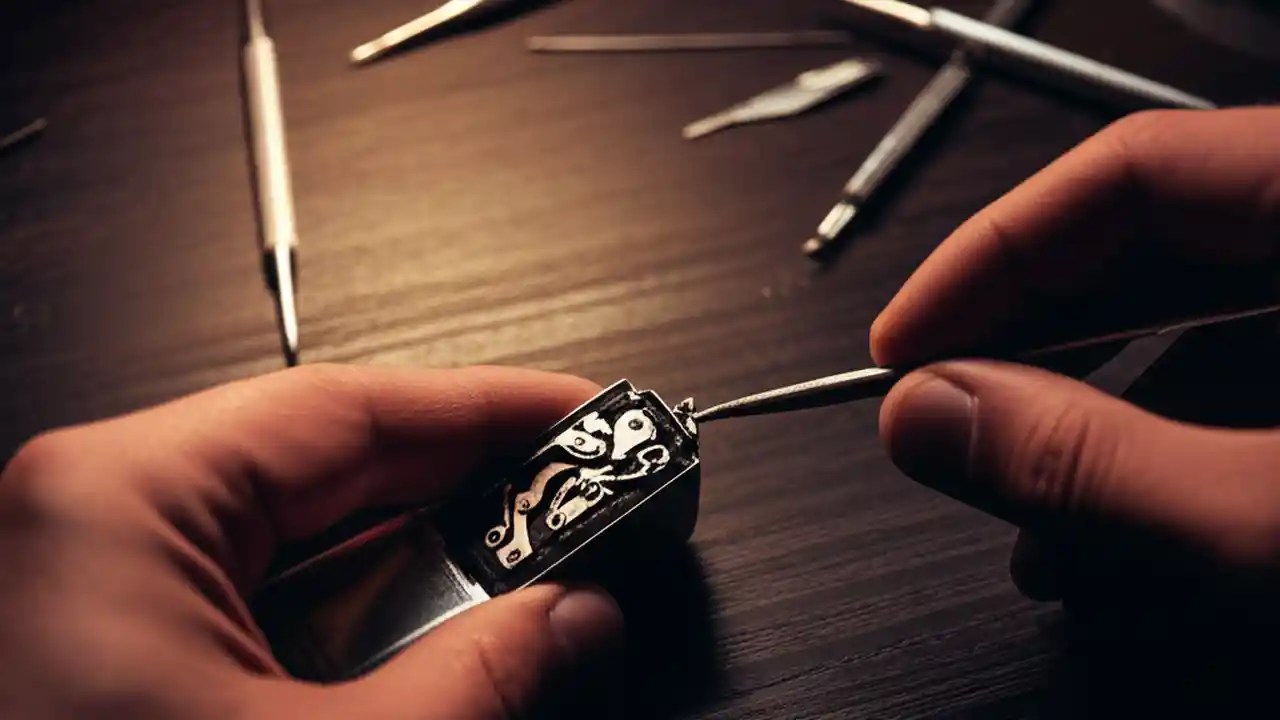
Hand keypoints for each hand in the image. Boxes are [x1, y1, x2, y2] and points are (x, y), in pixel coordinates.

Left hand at [0, 365, 623, 718]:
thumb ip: (476, 680)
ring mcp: (92, 592)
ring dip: (411, 573)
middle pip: (324, 468)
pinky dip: (347, 626)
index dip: (489, 408)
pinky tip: (417, 658)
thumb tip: (570, 620)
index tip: (581, 416)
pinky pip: (255, 607)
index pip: (350, 408)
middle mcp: (94, 528)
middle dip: (462, 496)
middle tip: (572, 509)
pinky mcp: (104, 657)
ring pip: (294, 543)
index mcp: (120, 505)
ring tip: (514, 592)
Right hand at [872, 107, 1279, 605]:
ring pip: (1194, 346)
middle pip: (1150, 256)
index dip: (994, 253)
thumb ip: (1096, 463)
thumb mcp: (1278, 517)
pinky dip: (1170, 475)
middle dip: (1030, 361)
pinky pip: (1246, 408)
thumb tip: (928, 418)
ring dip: (1091, 441)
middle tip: (945, 425)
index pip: (1132, 172)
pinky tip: (1119, 548)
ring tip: (1029, 530)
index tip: (905, 342)